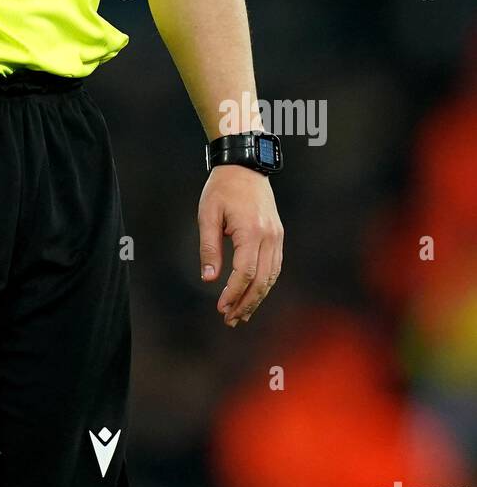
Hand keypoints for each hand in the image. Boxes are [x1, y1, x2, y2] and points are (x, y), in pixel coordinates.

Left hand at [198, 163, 282, 326]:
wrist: (244, 166)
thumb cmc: (222, 188)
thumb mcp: (208, 215)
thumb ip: (209, 247)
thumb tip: (208, 278)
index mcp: (251, 231)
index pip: (245, 273)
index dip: (233, 293)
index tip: (221, 308)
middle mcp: (269, 236)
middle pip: (261, 280)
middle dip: (246, 303)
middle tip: (230, 319)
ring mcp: (277, 236)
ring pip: (271, 277)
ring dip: (257, 298)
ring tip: (241, 314)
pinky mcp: (278, 235)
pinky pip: (274, 266)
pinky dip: (265, 284)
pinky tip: (253, 295)